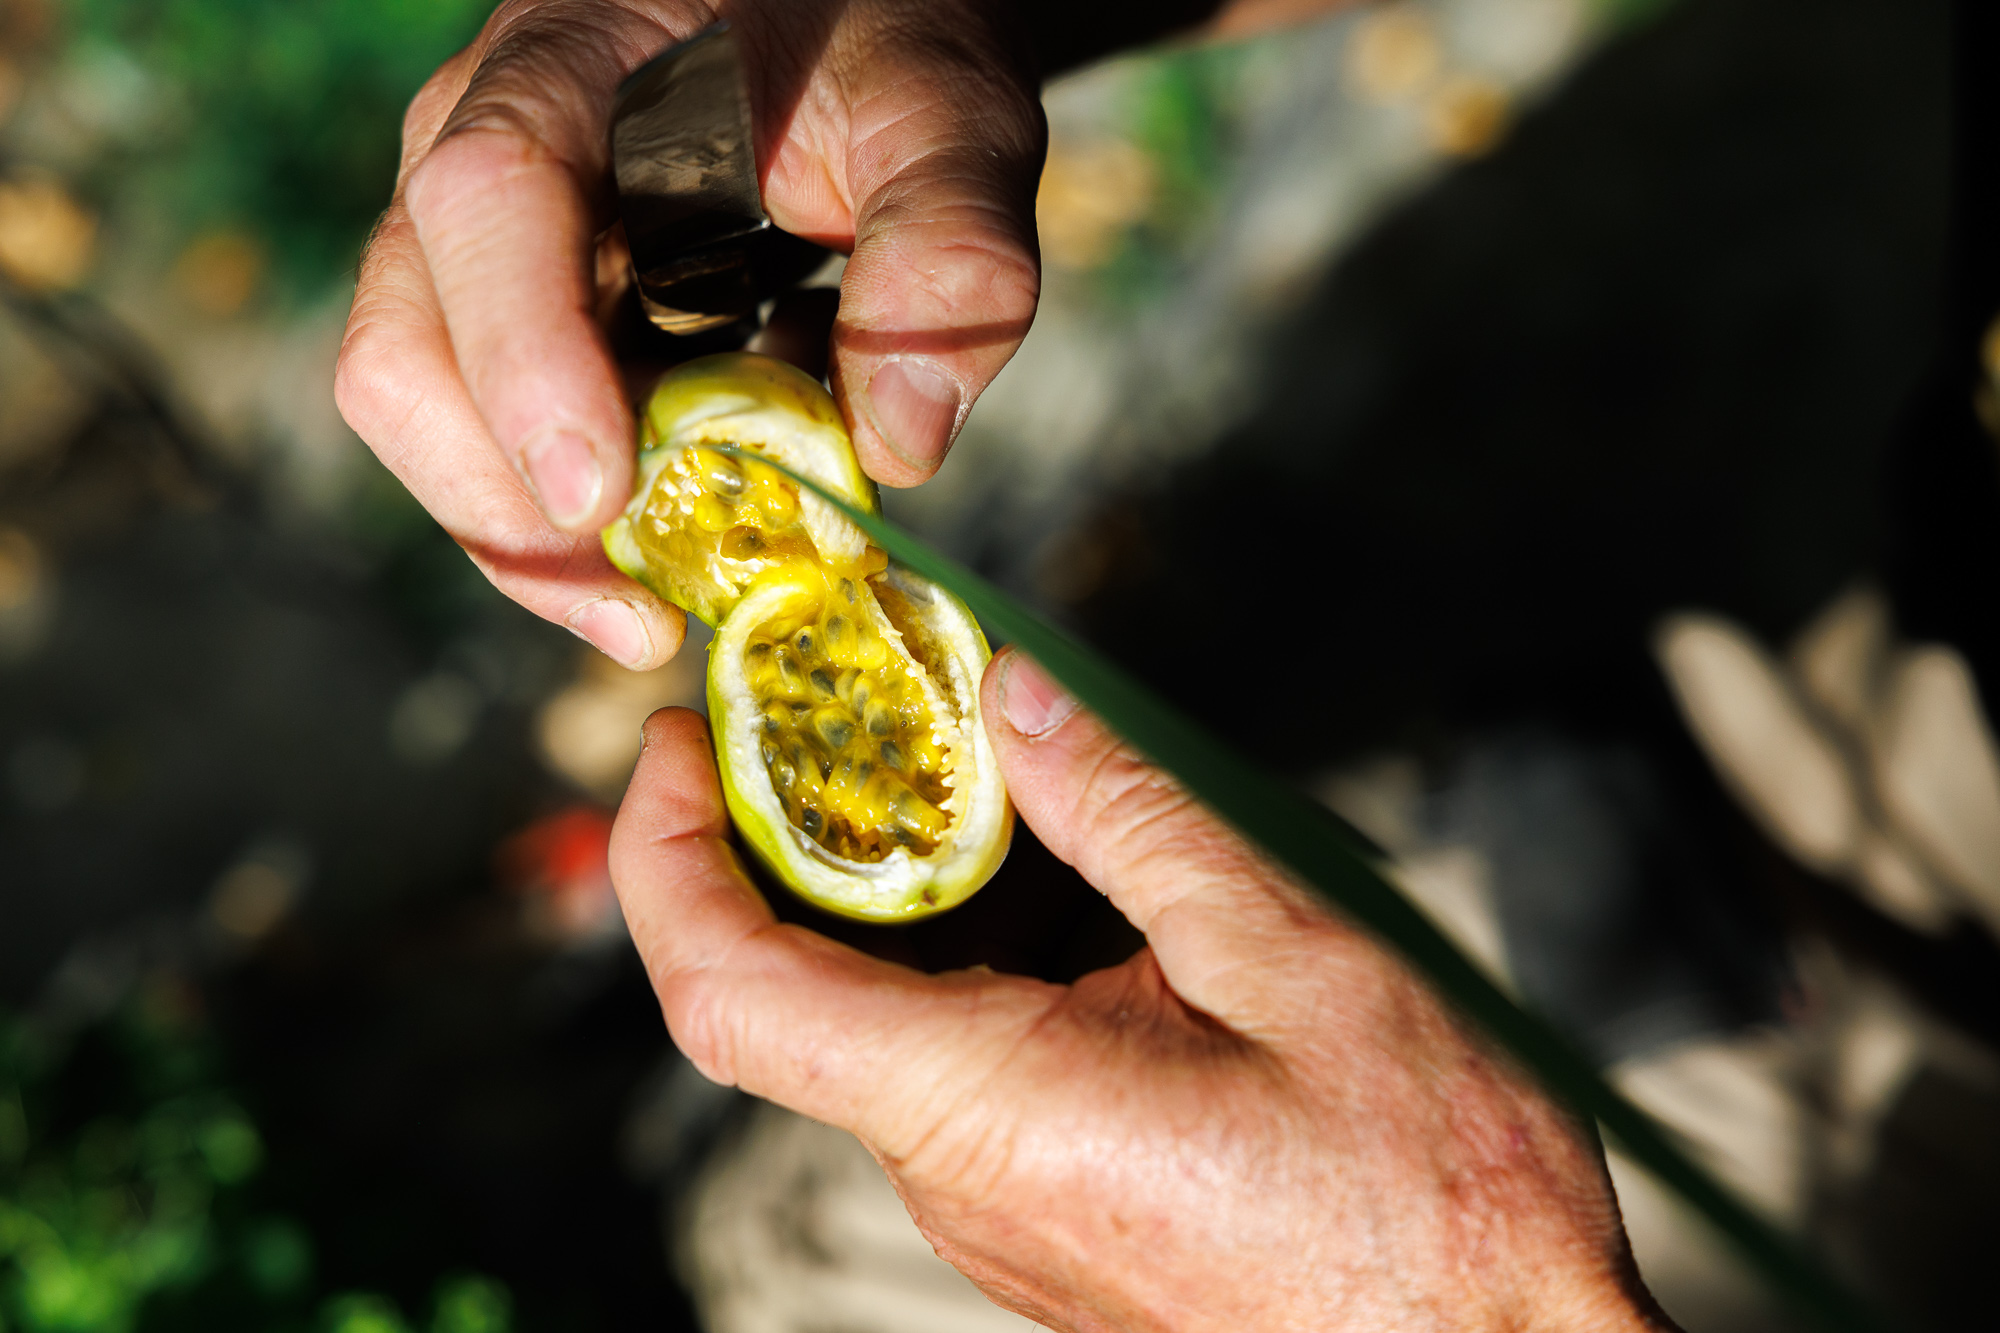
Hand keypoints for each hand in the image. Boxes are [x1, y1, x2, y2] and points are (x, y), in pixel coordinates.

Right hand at [334, 0, 1045, 667]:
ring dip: (529, 537)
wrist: (840, 13)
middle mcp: (479, 149)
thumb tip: (899, 445)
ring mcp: (482, 243)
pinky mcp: (515, 314)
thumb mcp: (950, 108)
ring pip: (429, 411)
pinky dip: (571, 518)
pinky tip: (677, 550)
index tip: (601, 495)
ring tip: (657, 614)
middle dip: (502, 505)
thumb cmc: (881, 36)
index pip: (488, 198)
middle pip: (405, 342)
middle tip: (637, 619)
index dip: (522, 356)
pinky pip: (498, 433)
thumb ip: (951, 241)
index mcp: (569, 65)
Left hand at [609, 651, 1669, 1331]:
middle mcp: (955, 1169)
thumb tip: (1016, 699)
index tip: (676, 744)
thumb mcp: (1292, 956)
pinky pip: (947, 1059)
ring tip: (958, 763)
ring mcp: (991, 1200)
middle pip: (788, 988)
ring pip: (873, 1018)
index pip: (728, 991)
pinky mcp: (1039, 1203)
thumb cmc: (1427, 1196)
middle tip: (833, 703)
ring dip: (885, 885)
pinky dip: (953, 949)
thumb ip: (1133, 815)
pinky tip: (1036, 872)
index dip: (663, 856)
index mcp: (986, 1104)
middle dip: (781, 833)